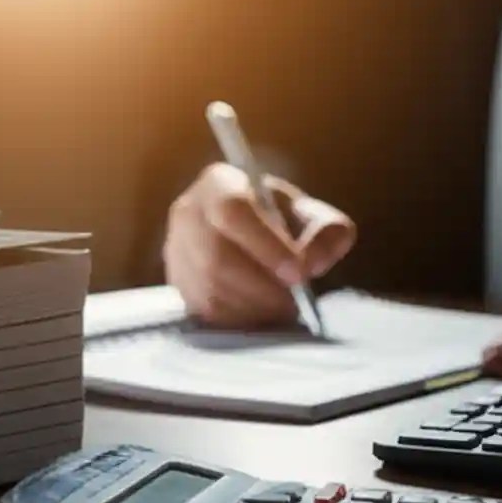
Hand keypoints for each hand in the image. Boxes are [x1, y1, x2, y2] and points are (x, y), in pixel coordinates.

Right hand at [163, 163, 355, 326]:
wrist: (246, 235)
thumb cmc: (278, 221)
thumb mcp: (309, 214)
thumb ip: (325, 229)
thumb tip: (314, 261)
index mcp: (219, 183)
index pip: (232, 210)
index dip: (266, 245)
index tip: (299, 273)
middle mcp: (187, 213)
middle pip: (217, 256)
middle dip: (262, 286)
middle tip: (295, 301)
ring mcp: (176, 250)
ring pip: (210, 287)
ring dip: (253, 305)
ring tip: (283, 308)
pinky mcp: (177, 284)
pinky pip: (204, 310)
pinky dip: (240, 318)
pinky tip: (262, 314)